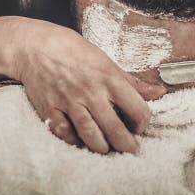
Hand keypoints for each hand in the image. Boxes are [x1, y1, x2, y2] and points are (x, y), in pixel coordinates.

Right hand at [10, 18, 165, 153]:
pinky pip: (65, 134)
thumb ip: (132, 81)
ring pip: (92, 137)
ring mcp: (70, 102)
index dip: (142, 123)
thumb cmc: (73, 51)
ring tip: (106, 148)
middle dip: (126, 145)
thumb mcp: (106, 61)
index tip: (139, 126)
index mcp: (109, 78)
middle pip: (116, 130)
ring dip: (103, 148)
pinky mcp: (50, 110)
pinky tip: (79, 140)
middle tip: (128, 149)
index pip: (138, 110)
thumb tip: (159, 92)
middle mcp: (91, 92)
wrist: (35, 46)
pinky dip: (74, 141)